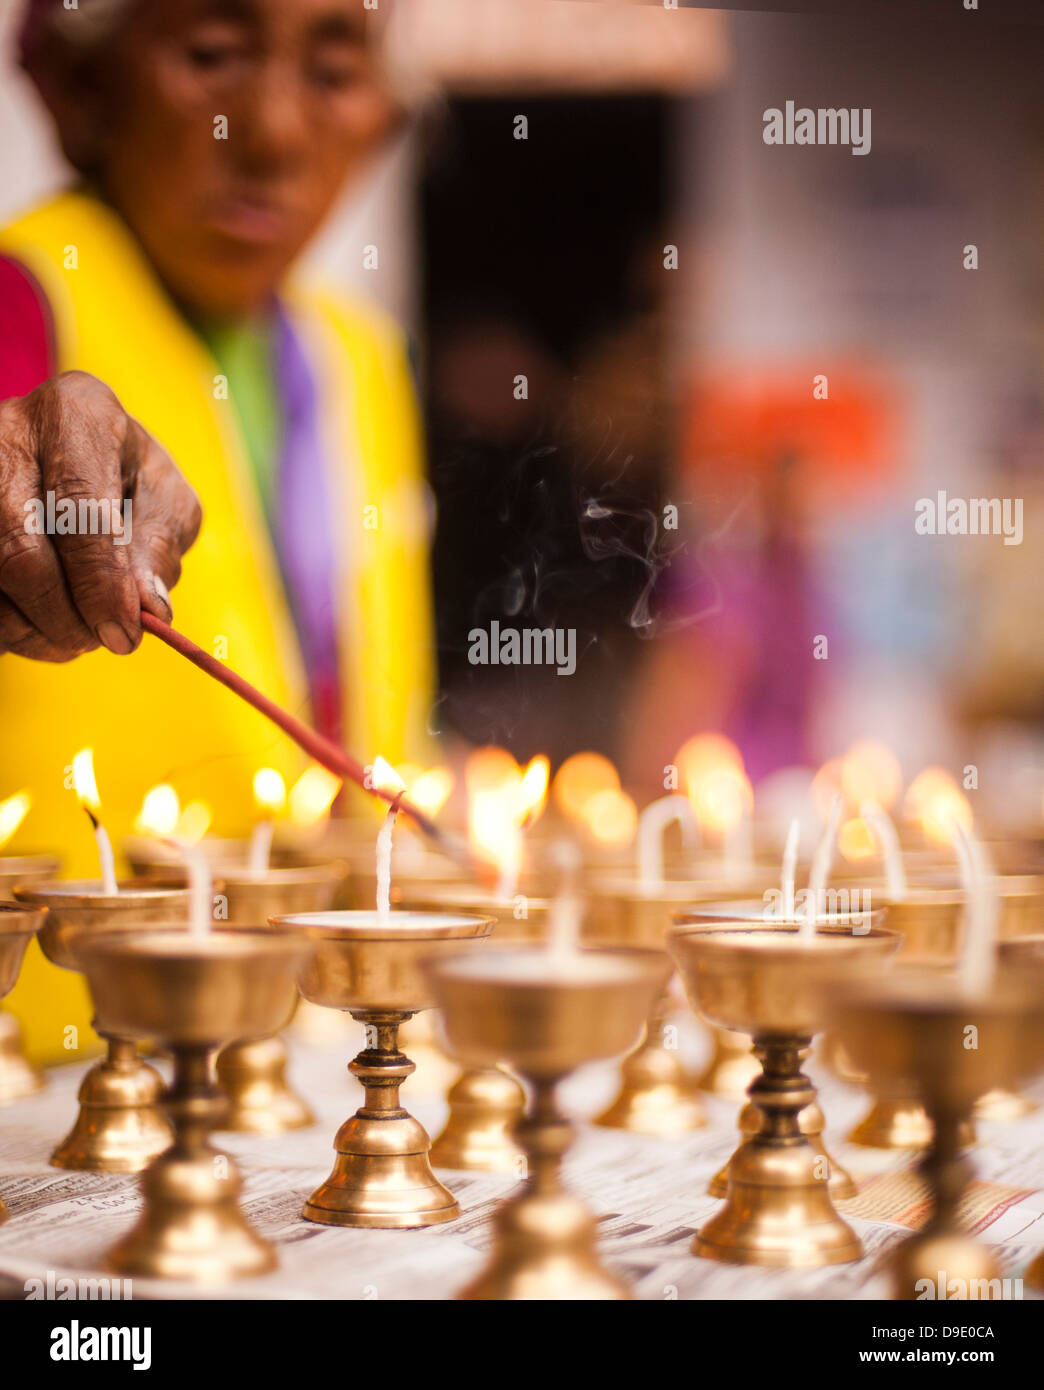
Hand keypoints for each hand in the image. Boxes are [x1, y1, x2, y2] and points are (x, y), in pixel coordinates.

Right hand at [0, 371, 201, 660]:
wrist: (68, 458)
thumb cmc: (128, 481)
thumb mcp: (166, 502)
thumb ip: (159, 549)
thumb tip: (147, 607)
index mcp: (76, 415)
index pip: (80, 508)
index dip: (100, 583)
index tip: (123, 635)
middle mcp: (8, 432)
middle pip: (21, 552)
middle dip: (66, 617)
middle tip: (102, 642)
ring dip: (34, 630)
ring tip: (73, 638)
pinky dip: (8, 627)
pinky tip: (37, 627)